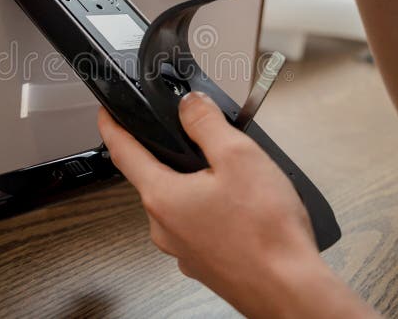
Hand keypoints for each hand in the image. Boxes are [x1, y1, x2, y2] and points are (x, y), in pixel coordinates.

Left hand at [97, 92, 374, 317]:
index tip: (107, 115)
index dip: (112, 127)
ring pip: (180, 202)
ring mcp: (183, 248)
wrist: (290, 291)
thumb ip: (206, 124)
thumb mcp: (238, 156)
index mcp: (162, 196)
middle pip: (154, 177)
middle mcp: (164, 226)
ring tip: (233, 175)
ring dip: (197, 184)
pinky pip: (199, 225)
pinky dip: (212, 210)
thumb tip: (189, 106)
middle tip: (198, 137)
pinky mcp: (205, 262)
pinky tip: (242, 207)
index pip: (123, 152)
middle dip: (172, 154)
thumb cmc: (265, 232)